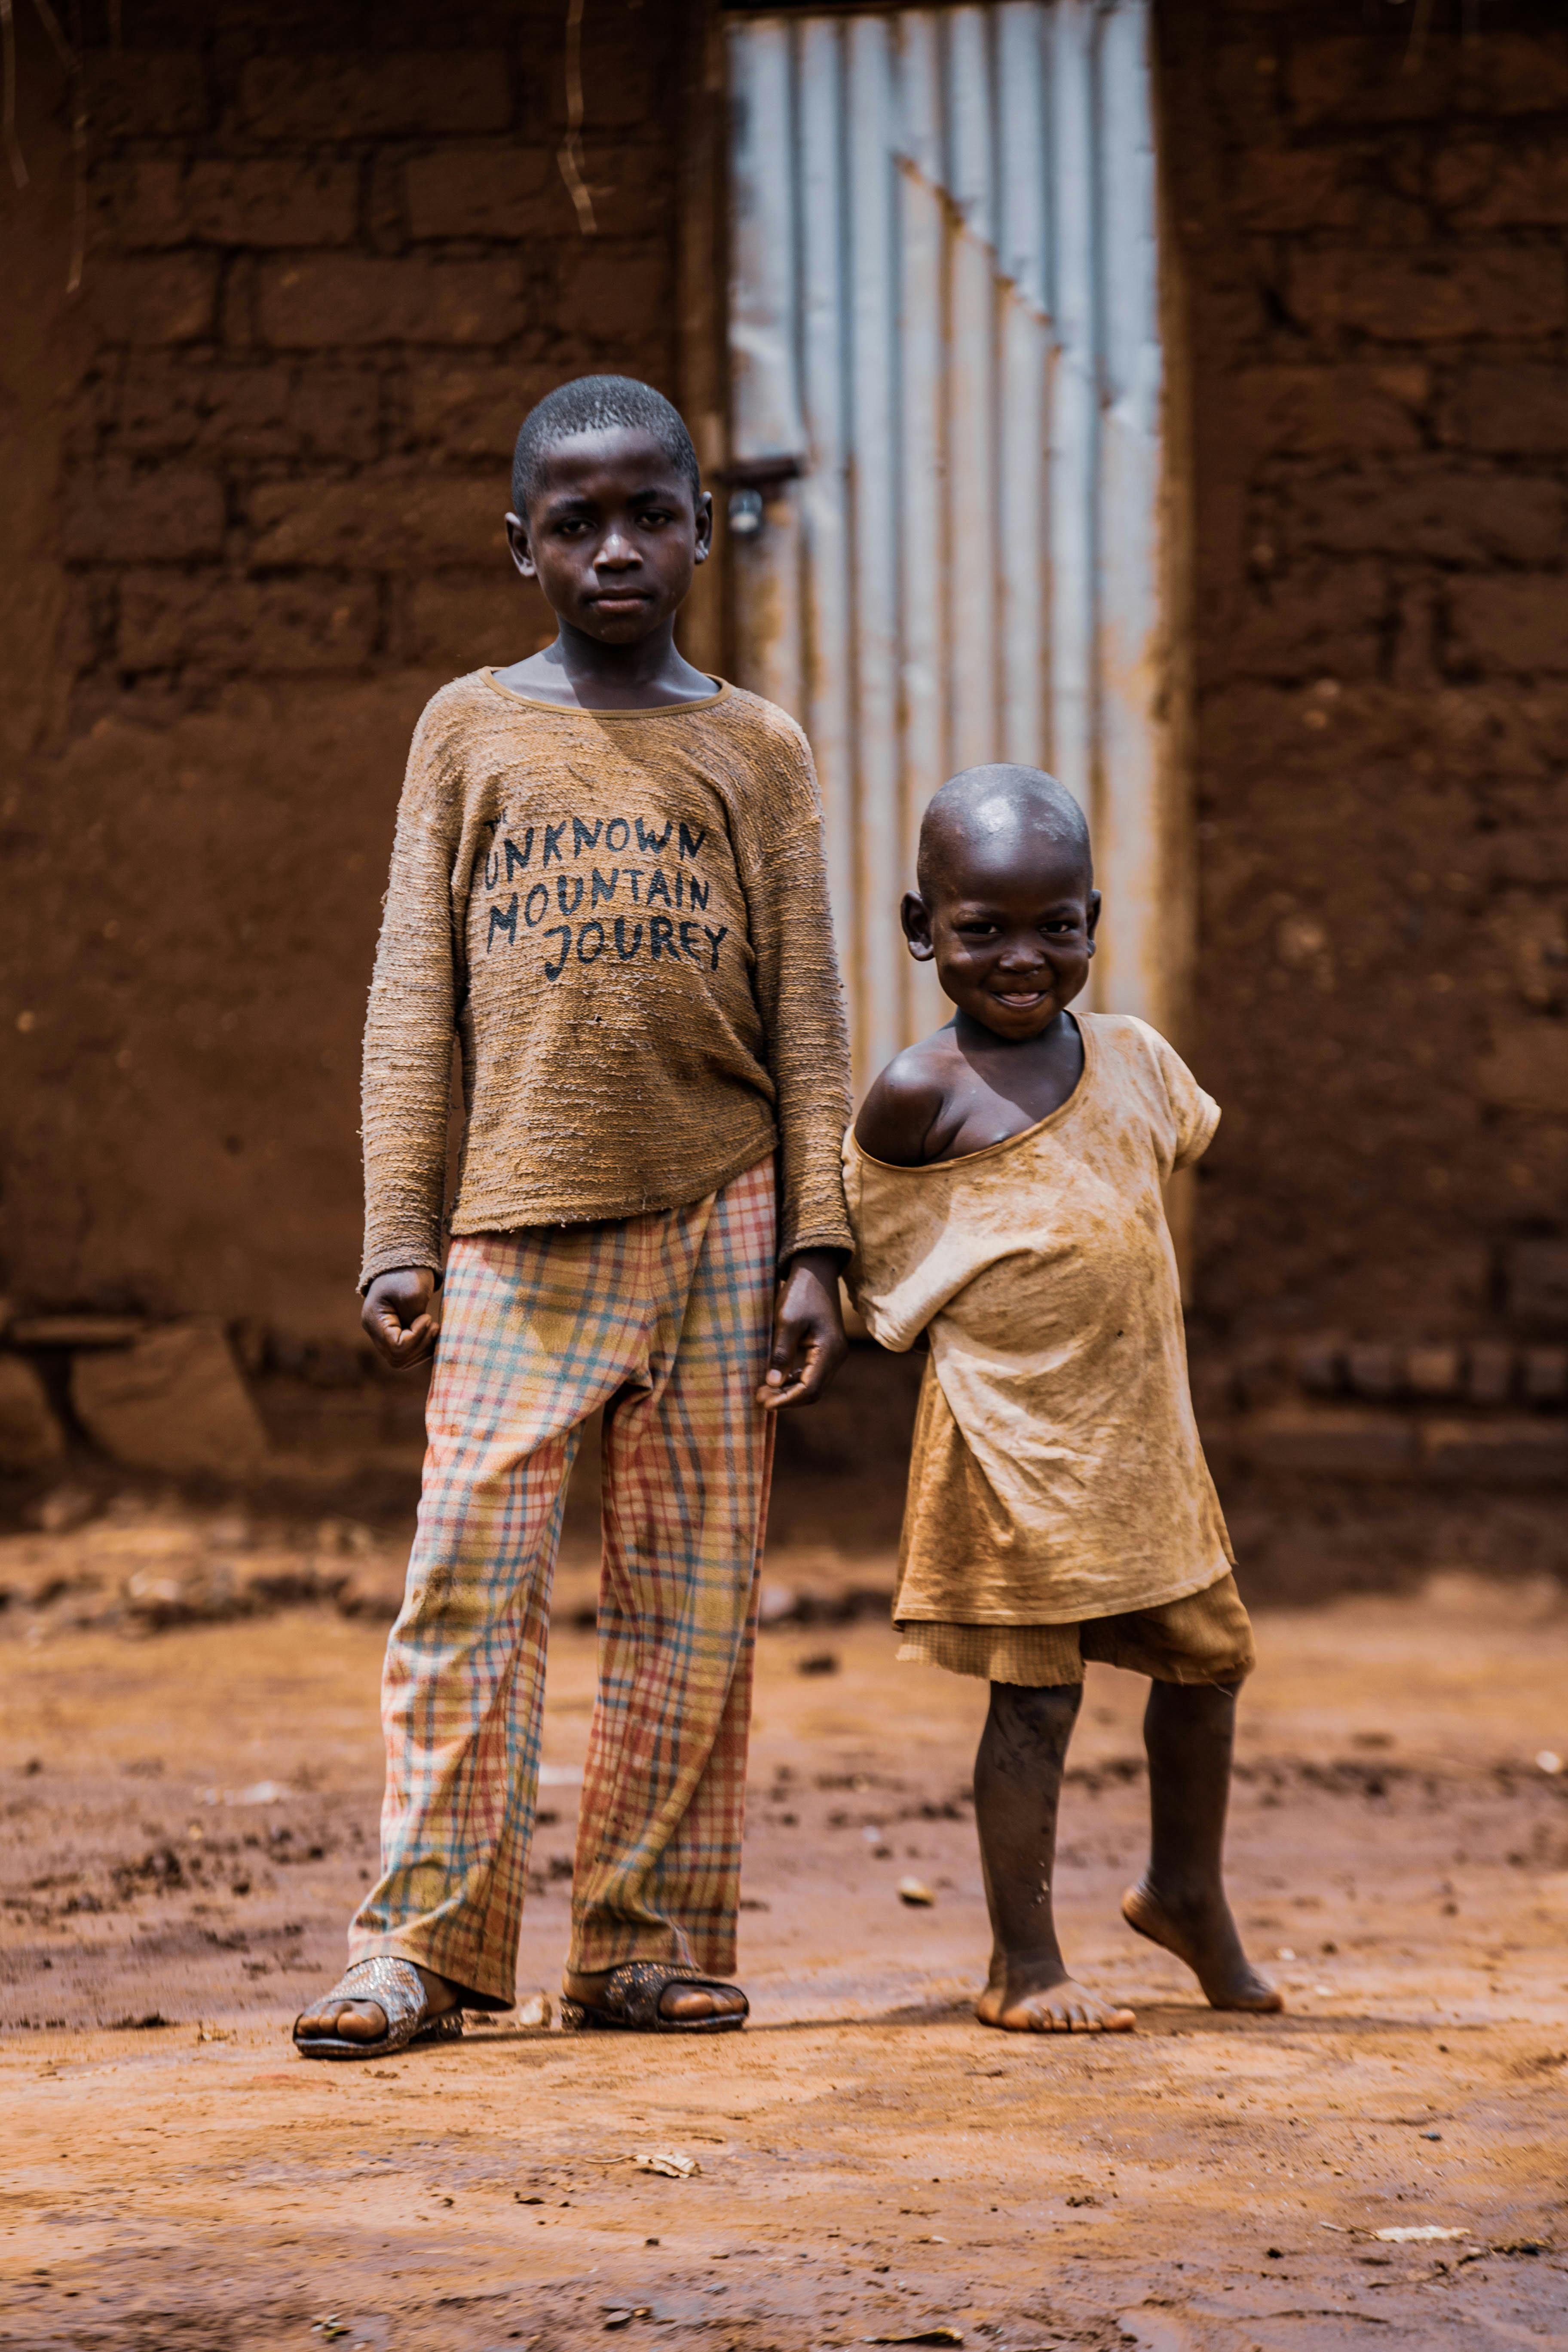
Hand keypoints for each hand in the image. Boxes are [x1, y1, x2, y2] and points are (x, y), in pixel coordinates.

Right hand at [362, 1267, 439, 1369]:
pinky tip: (433, 1332)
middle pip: (398, 1359)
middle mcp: (375, 1330)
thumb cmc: (407, 1272)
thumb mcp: (412, 1294)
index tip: (427, 1317)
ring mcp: (384, 1333)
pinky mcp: (395, 1332)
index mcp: (374, 1320)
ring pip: (402, 1360)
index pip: (396, 1347)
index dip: (416, 1338)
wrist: (405, 1258)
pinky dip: (422, 1346)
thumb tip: (417, 1341)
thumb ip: (412, 1320)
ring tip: (435, 1329)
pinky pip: (408, 1352)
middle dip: (420, 1346)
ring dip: (423, 1349)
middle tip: (435, 1327)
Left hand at [758, 1248, 848, 1410]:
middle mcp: (836, 1356)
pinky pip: (812, 1373)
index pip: (810, 1389)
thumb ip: (781, 1353)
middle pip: (814, 1391)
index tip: (762, 1402)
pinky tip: (777, 1378)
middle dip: (787, 1398)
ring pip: (813, 1384)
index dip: (786, 1400)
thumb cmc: (800, 1293)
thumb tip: (773, 1385)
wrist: (815, 1271)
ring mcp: (834, 1353)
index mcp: (829, 1350)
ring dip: (790, 1391)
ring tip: (764, 1391)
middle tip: (759, 1398)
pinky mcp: (827, 1348)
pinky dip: (795, 1379)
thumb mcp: (786, 1321)